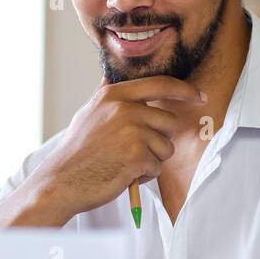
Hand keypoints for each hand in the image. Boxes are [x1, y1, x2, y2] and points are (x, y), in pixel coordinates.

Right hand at [29, 76, 204, 219]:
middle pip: (169, 120)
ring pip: (166, 146)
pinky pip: (157, 166)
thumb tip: (110, 76)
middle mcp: (124, 109)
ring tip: (125, 164)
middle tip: (134, 152)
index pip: (160, 84)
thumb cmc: (75, 153)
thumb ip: (106, 97)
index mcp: (113, 96)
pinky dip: (144, 175)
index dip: (184, 90)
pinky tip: (123, 174)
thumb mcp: (87, 113)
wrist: (61, 181)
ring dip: (152, 160)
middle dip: (159, 139)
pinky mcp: (137, 156)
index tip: (198, 96)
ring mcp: (131, 132)